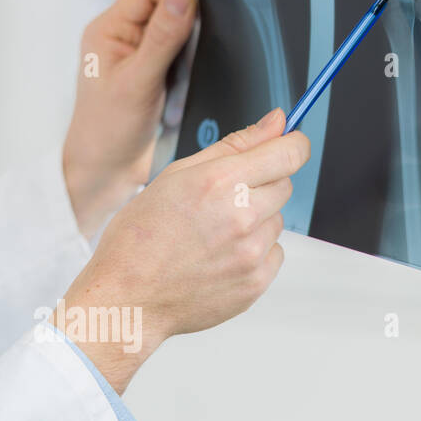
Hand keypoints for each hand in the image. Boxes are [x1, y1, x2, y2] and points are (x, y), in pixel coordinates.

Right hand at [51, 107, 309, 394]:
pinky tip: (217, 256)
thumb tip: (275, 123)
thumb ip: (232, 146)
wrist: (128, 297)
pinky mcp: (257, 281)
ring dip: (255, 220)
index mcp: (220, 182)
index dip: (292, 143)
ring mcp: (253, 252)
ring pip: (277, 221)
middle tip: (220, 200)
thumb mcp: (174, 176)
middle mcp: (243, 216)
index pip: (290, 152)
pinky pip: (273, 253)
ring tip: (211, 234)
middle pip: (285, 185)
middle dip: (261, 183)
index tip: (286, 143)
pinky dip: (253, 251)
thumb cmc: (138, 238)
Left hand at [63, 0, 197, 237]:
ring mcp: (142, 55)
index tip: (205, 9)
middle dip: (191, 21)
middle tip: (201, 47)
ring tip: (191, 71)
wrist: (107, 171)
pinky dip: (195, 63)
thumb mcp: (137, 82)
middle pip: (168, 6)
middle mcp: (125, 37)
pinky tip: (195, 80)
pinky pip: (185, 54)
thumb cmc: (106, 130)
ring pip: (181, 30)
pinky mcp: (158, 73)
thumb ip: (162, 37)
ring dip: (194, 45)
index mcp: (109, 30)